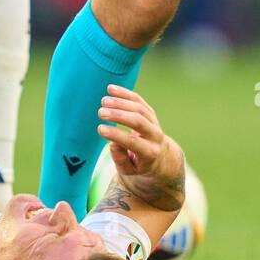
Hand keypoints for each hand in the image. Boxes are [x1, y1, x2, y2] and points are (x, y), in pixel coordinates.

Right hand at [96, 85, 185, 210]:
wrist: (160, 158)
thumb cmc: (139, 165)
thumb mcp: (129, 170)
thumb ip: (121, 159)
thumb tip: (113, 143)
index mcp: (151, 152)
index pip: (133, 142)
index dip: (116, 135)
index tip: (100, 129)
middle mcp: (156, 136)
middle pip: (139, 121)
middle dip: (119, 115)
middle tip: (101, 112)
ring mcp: (154, 122)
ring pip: (140, 108)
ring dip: (121, 102)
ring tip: (103, 101)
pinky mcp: (150, 113)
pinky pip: (139, 100)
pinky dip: (125, 93)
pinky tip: (110, 88)